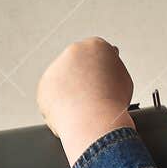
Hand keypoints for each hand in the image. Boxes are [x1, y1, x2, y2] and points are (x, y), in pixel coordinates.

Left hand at [36, 37, 134, 161]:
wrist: (94, 121)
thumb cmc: (112, 102)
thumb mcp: (123, 79)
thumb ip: (113, 68)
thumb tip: (110, 63)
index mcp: (96, 45)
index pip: (97, 55)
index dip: (100, 73)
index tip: (102, 84)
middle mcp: (73, 51)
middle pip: (78, 65)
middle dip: (84, 80)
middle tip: (93, 97)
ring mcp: (56, 67)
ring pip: (64, 81)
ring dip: (71, 92)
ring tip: (84, 108)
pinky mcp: (44, 85)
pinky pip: (52, 96)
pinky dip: (59, 105)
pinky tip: (71, 112)